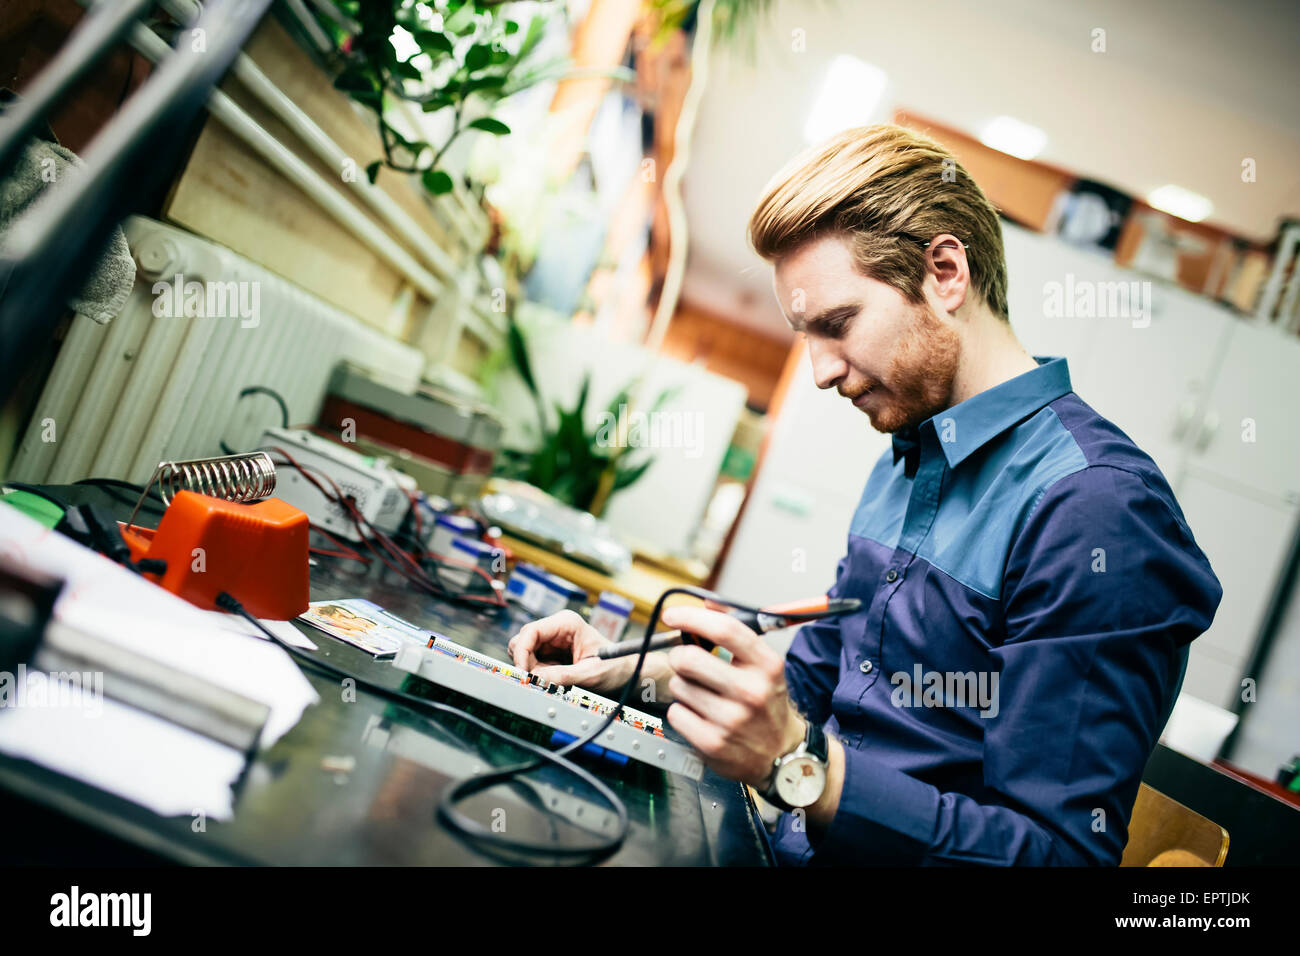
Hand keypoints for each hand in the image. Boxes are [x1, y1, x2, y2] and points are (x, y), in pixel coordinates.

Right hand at [507, 609, 635, 694]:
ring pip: (524, 652)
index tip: (523, 672)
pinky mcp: (551, 653)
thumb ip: (563, 676)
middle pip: (522, 641)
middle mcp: (556, 628)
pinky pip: (532, 663)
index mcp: (567, 623)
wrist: (626, 673)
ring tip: (553, 679)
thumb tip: (536, 679)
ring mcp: (552, 640)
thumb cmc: (615, 667)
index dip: (521, 652)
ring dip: (531, 669)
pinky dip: (536, 673)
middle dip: (525, 662)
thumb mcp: (590, 674)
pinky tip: (553, 679)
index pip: (531, 631)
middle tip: (537, 680)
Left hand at [661, 605, 805, 787]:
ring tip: (703, 695)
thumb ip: (736, 633)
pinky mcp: (713, 742)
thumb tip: (707, 604)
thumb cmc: (766, 703)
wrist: (780, 755)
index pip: (724, 629)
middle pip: (690, 658)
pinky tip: (700, 716)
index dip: (691, 617)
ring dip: (683, 686)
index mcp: (767, 665)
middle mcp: (752, 691)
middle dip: (679, 655)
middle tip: (685, 661)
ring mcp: (732, 719)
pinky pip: (676, 712)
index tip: (672, 615)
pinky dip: (682, 711)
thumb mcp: (763, 665)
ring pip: (679, 685)